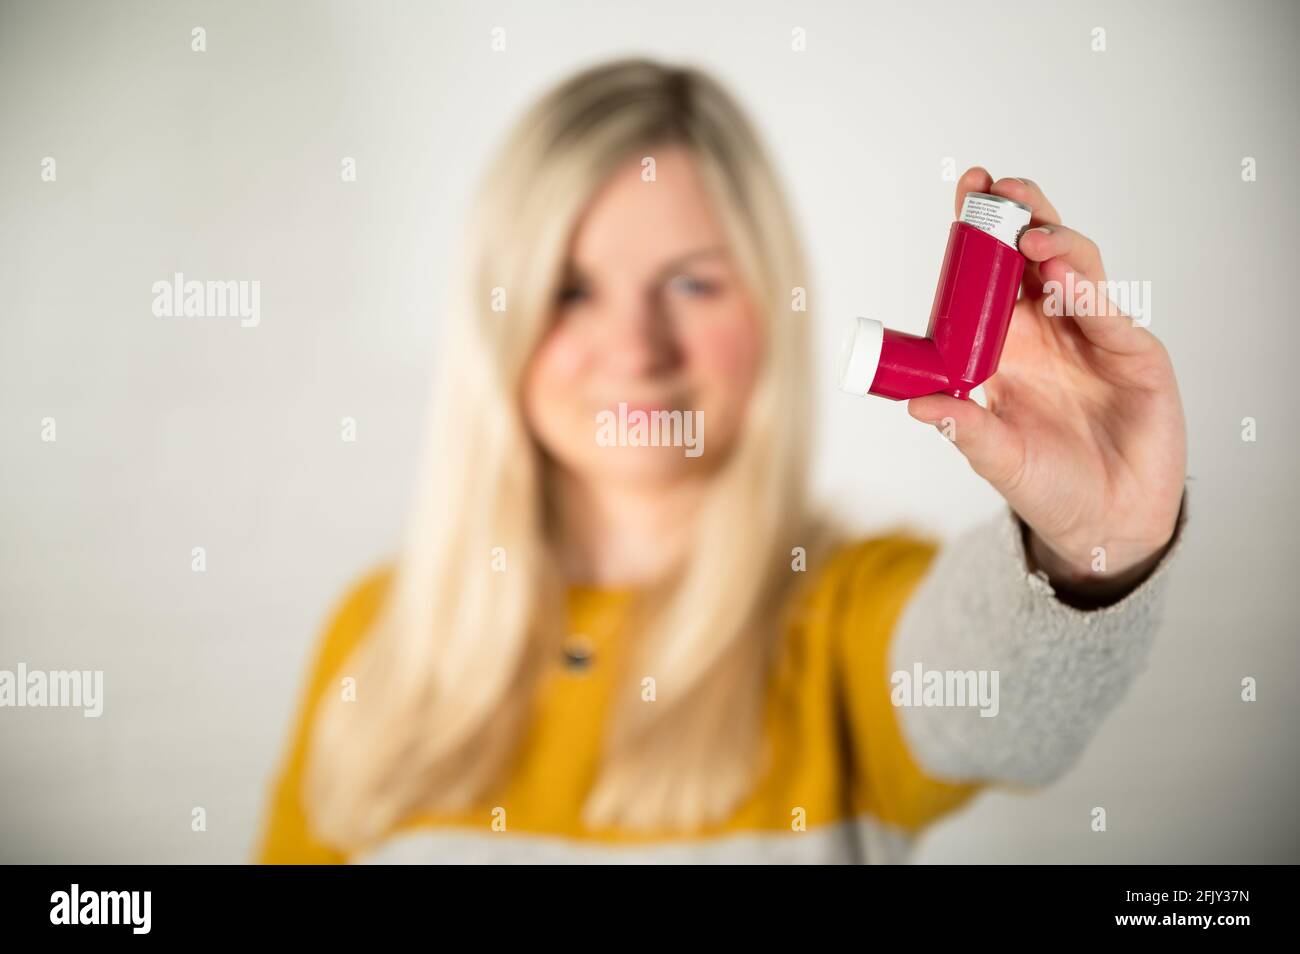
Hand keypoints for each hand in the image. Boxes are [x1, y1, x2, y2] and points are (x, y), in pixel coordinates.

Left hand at [908, 168, 1186, 593]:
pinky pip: (1109, 314)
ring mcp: (1095, 338)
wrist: (1108, 525)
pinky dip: (1086, 291)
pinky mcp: (1135, 355)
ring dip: (1052, 242)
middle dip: (1017, 215)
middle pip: (1035, 257)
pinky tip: (1063, 273)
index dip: (977, 236)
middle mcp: (1051, 332)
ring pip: (1076, 270)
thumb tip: (914, 405)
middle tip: (993, 185)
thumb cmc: (1048, 487)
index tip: (962, 195)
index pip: (990, 277)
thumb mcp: (995, 458)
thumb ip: (963, 428)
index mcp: (1009, 346)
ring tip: (1026, 232)